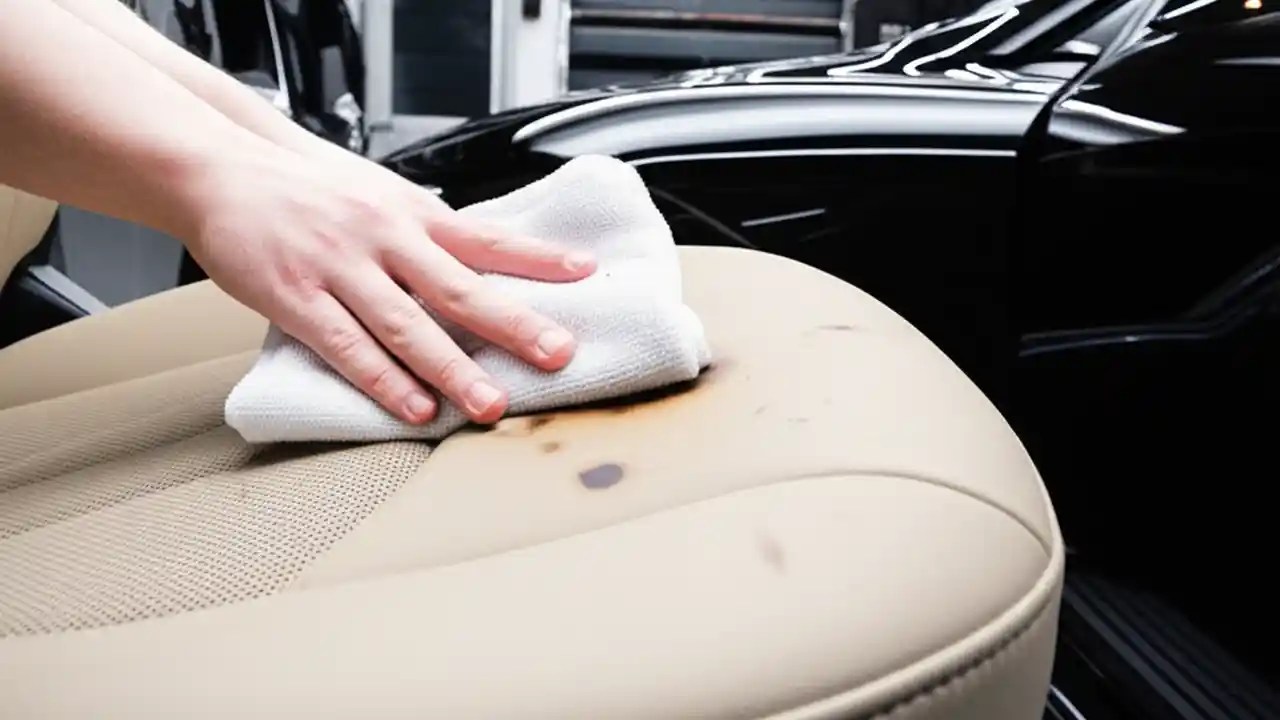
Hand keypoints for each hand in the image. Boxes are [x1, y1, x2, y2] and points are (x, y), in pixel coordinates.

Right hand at [183, 148, 595, 424]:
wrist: (223, 167)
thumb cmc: (310, 187)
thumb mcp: (382, 194)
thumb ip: (430, 233)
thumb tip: (488, 264)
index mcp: (412, 212)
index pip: (489, 238)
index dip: (539, 258)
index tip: (586, 274)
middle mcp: (384, 237)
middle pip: (459, 288)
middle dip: (513, 325)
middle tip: (556, 355)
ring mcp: (339, 268)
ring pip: (406, 325)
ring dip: (452, 368)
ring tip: (490, 403)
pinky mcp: (295, 297)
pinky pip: (346, 346)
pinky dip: (383, 380)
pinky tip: (415, 407)